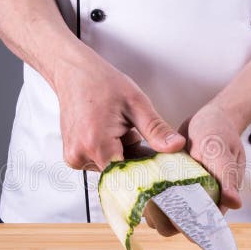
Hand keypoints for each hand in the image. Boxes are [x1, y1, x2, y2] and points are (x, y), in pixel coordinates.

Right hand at [54, 53, 184, 170]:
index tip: (155, 159)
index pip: (127, 176)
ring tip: (118, 128)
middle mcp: (80, 155)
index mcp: (96, 143)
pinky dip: (110, 152)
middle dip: (133, 157)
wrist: (74, 73)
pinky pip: (99, 163)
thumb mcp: (136, 104)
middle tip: (135, 132)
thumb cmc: (101, 83)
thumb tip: (177, 146)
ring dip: (121, 154)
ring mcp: (74, 158)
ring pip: (110, 169)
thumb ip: (156, 130)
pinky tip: (109, 133)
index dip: (144, 170)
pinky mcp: (73, 157)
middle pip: (119, 173)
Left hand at [145, 103, 245, 235]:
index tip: (171, 215)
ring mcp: (181, 195)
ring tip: (145, 191)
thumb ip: (228, 178)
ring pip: (162, 215)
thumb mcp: (222, 153)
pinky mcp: (167, 186)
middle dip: (163, 218)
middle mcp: (199, 202)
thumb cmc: (219, 133)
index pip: (200, 226)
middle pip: (177, 226)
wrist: (209, 118)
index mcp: (217, 200)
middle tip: (153, 199)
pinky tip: (140, 184)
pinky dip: (146, 194)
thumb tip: (235, 203)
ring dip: (152, 208)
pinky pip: (154, 199)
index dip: (185, 225)